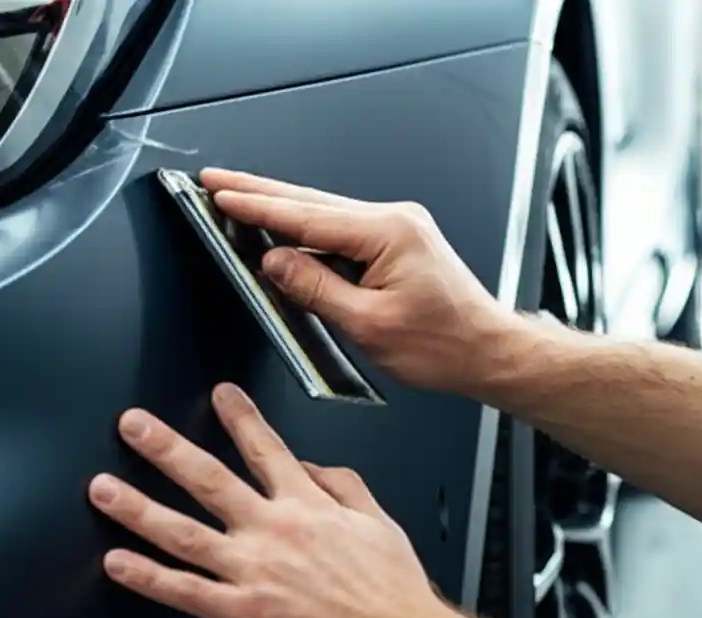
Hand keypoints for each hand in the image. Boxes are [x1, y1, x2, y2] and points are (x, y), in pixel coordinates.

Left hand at [89, 383, 476, 617]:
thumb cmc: (395, 597)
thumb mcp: (380, 524)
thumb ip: (343, 487)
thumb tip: (311, 466)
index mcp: (309, 507)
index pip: (266, 448)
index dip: (239, 417)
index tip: (219, 394)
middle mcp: (275, 531)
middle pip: (208, 478)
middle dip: (165, 447)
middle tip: (133, 426)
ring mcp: (254, 570)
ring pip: (183, 531)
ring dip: (138, 507)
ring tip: (104, 488)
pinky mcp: (244, 613)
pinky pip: (184, 591)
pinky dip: (147, 576)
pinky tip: (117, 563)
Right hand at [199, 168, 525, 395]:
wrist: (487, 351)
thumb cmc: (443, 344)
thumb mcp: (368, 324)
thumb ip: (316, 289)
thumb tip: (275, 262)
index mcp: (388, 233)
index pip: (305, 216)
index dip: (257, 206)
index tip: (221, 196)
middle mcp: (393, 220)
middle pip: (309, 201)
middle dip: (257, 190)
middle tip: (214, 182)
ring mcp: (394, 228)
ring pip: (321, 213)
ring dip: (277, 206)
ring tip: (235, 201)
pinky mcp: (393, 242)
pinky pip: (337, 229)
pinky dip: (303, 227)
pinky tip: (279, 231)